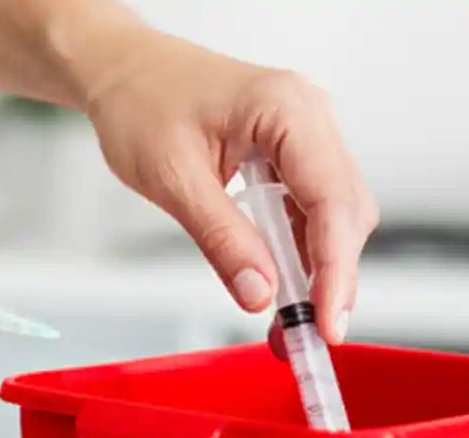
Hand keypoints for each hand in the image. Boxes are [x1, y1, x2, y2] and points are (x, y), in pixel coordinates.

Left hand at [83, 32, 376, 343]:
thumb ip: (222, 239)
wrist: (123, 71)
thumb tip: (260, 293)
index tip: (326, 323)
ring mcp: (305, 132)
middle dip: (330, 278)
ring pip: (335, 215)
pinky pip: (311, 208)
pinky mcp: (293, 151)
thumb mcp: (173, 179)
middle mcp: (308, 115)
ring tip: (288, 321)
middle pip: (345, 211)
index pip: (332, 200)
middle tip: (305, 335)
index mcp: (286, 108)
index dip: (335, 270)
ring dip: (316, 270)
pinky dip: (299, 250)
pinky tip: (281, 284)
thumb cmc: (140, 102)